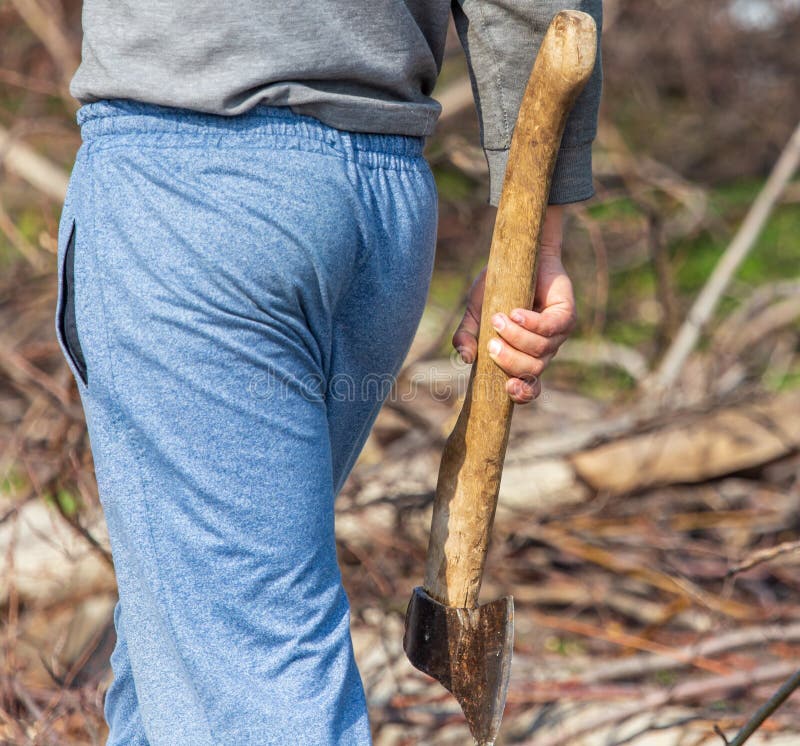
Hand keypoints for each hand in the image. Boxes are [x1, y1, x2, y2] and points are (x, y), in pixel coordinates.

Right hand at [452, 205, 575, 403]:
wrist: (515, 255)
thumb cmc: (497, 287)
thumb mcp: (474, 314)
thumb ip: (466, 337)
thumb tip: (466, 359)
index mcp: (524, 356)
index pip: (530, 387)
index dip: (522, 394)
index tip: (507, 388)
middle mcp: (544, 350)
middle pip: (533, 370)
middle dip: (510, 361)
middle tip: (492, 344)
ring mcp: (558, 334)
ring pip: (542, 350)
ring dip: (517, 338)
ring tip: (498, 319)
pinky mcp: (566, 313)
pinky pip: (551, 327)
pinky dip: (531, 323)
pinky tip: (515, 313)